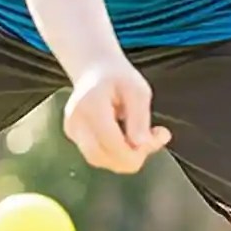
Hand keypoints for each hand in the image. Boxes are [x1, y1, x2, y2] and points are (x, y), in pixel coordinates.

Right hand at [62, 58, 171, 173]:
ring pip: (98, 160)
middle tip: (152, 140)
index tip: (158, 138)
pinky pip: (96, 155)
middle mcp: (76, 120)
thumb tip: (141, 146)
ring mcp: (71, 129)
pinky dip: (114, 154)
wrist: (96, 70)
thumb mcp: (139, 91)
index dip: (134, 151)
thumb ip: (140, 118)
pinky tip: (126, 138)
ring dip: (124, 158)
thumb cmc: (120, 79)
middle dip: (130, 158)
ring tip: (141, 138)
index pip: (110, 142)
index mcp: (91, 105)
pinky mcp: (72, 136)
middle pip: (101, 157)